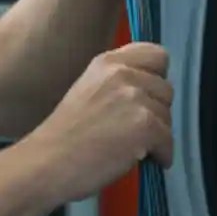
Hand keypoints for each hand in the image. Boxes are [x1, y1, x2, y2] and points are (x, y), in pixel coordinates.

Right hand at [24, 42, 173, 202]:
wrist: (47, 161)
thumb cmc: (63, 134)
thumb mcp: (88, 90)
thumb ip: (116, 83)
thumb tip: (148, 95)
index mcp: (107, 62)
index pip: (156, 54)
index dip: (156, 77)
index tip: (146, 95)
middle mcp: (124, 73)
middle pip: (166, 89)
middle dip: (156, 110)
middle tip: (135, 129)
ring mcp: (136, 98)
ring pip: (168, 117)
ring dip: (157, 135)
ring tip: (132, 147)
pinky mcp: (146, 125)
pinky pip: (169, 142)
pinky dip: (160, 155)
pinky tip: (140, 160)